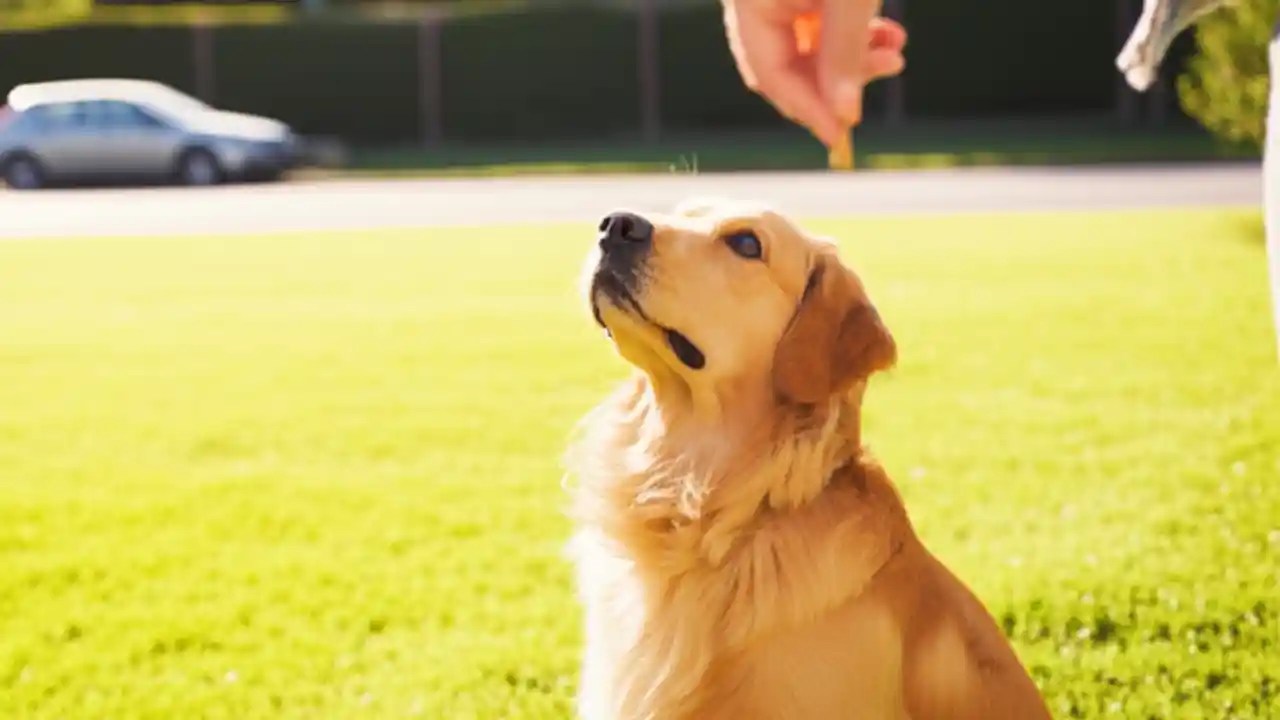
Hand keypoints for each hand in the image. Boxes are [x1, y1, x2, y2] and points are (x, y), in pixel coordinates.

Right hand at [721, 0, 905, 148]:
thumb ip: (844, 53)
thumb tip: (844, 114)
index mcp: (747, 1)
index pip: (768, 73)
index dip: (807, 108)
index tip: (842, 134)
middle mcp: (751, 0)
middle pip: (785, 63)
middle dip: (838, 78)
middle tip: (887, 70)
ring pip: (806, 44)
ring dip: (852, 57)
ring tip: (893, 52)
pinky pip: (816, 22)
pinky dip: (849, 33)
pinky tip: (886, 34)